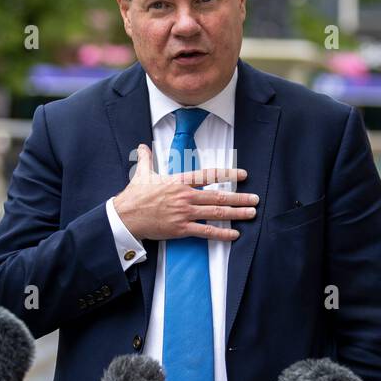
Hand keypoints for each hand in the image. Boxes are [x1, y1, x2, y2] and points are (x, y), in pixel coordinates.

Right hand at [112, 143, 258, 241]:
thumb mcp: (142, 173)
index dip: (227, 174)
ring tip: (250, 213)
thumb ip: (146, 158)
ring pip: (215, 213)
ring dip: (236, 213)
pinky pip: (205, 231)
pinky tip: (234, 234)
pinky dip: (221, 233)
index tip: (242, 175)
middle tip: (254, 198)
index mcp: (178, 181)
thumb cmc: (134, 196)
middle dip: (239, 197)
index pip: (208, 175)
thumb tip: (143, 146)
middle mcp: (185, 196)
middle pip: (218, 196)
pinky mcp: (181, 228)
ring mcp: (184, 213)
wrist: (125, 216)